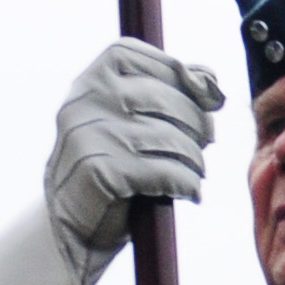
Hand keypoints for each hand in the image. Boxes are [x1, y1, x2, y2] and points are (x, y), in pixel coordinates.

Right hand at [44, 39, 222, 266]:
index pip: (149, 59)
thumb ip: (167, 91)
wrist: (73, 224)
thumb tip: (210, 79)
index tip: (211, 101)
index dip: (187, 75)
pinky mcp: (100, 171)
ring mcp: (90, 135)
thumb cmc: (112, 165)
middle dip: (198, 123)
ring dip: (194, 158)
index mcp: (93, 79)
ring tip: (196, 171)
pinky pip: (164, 171)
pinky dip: (187, 183)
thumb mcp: (131, 120)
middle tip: (206, 142)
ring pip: (169, 137)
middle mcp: (86, 100)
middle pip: (165, 98)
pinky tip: (190, 192)